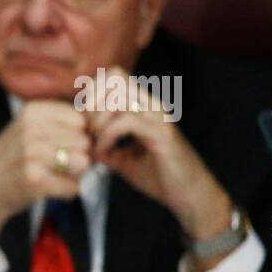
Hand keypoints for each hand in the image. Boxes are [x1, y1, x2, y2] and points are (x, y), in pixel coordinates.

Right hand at [0, 99, 90, 250]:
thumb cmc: (13, 158)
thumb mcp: (30, 127)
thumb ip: (62, 123)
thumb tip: (104, 129)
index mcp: (33, 111)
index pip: (82, 120)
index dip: (79, 137)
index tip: (62, 148)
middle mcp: (32, 128)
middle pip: (85, 142)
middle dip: (78, 157)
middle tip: (56, 166)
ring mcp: (32, 153)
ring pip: (83, 163)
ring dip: (74, 175)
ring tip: (53, 175)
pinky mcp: (34, 179)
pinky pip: (73, 187)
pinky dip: (66, 192)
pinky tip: (48, 189)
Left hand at [88, 67, 231, 247]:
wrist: (188, 195)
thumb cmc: (159, 177)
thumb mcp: (123, 160)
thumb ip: (104, 147)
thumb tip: (82, 144)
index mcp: (144, 107)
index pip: (114, 76)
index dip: (92, 93)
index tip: (85, 121)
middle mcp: (153, 105)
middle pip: (114, 78)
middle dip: (92, 103)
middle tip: (88, 131)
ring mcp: (159, 117)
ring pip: (119, 96)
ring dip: (98, 119)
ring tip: (96, 141)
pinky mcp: (162, 134)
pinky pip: (126, 121)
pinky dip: (107, 135)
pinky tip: (105, 151)